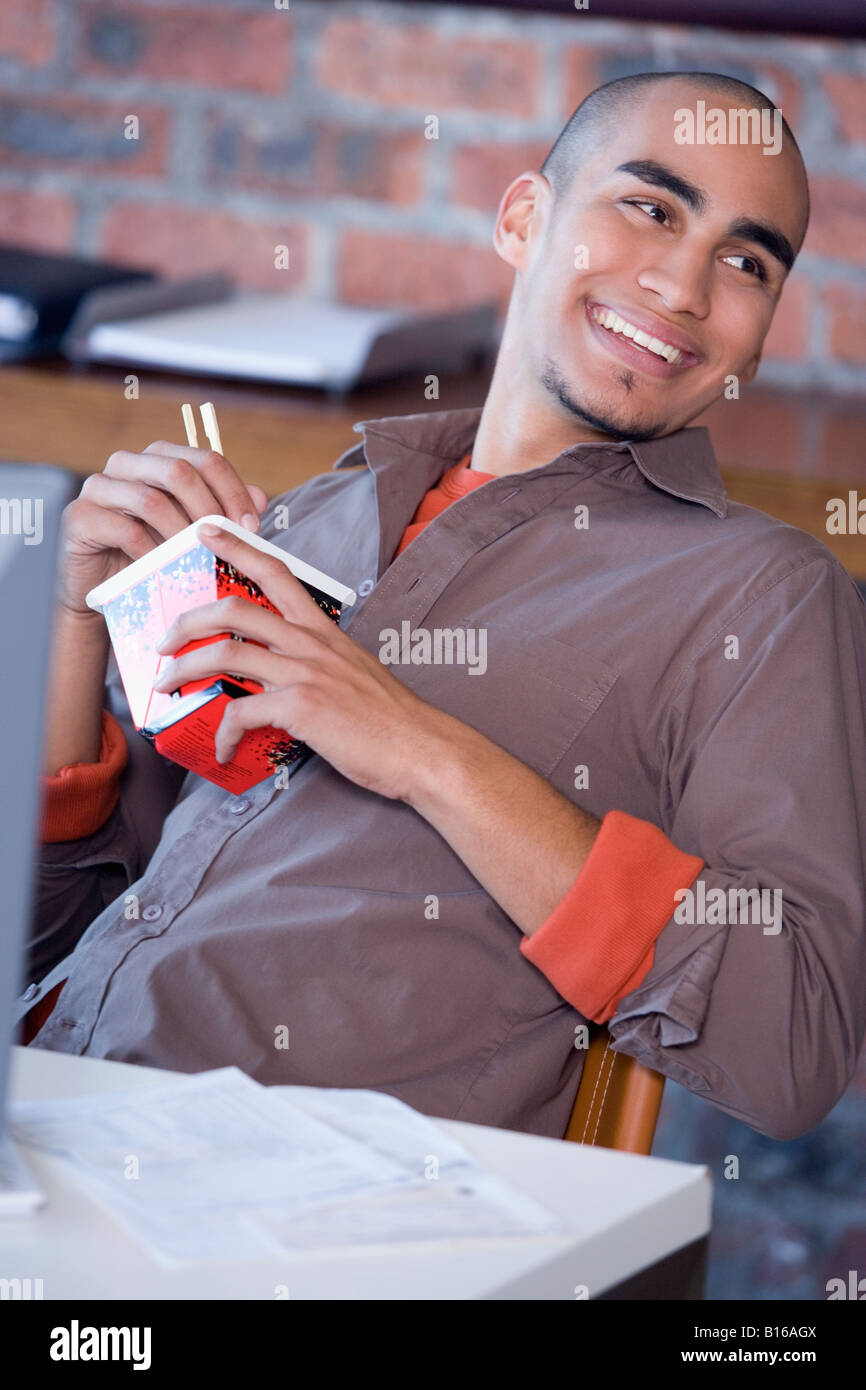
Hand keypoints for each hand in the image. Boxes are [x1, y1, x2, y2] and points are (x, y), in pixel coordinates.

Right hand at [57, 441, 268, 619]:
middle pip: (178, 470)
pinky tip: (168, 570)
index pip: (205, 459)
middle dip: (211, 508)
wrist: (108, 591)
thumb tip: (262, 498)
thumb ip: (226, 512)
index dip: (233, 490)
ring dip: (183, 533)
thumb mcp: (196, 532)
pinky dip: (153, 552)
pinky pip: (125, 530)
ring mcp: (99, 487)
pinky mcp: (79, 517)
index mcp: (158, 457)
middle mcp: (127, 463)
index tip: (252, 526)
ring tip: (201, 558)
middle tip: (229, 541)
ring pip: (151, 500)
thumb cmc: (157, 556)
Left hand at [152, 523, 445, 799]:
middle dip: (187, 620)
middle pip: (234, 610)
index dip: (238, 547)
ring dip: (185, 669)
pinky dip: (222, 732)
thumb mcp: (354, 671)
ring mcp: (305, 674)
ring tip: (169, 685)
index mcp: (323, 631)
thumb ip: (319, 661)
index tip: (207, 531)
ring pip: (226, 654)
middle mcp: (311, 644)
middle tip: (164, 640)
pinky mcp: (301, 709)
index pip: (278, 572)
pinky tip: (221, 748)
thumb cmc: (390, 718)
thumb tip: (285, 671)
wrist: (421, 748)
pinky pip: (241, 713)